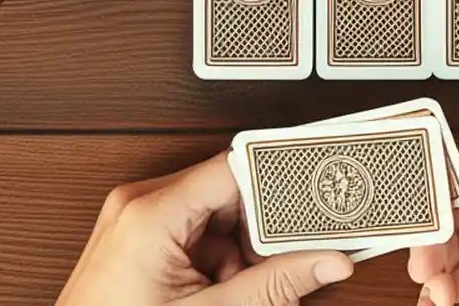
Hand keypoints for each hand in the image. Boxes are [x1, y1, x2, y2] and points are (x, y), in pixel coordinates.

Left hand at [56, 153, 354, 305]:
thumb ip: (273, 285)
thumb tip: (324, 262)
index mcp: (151, 211)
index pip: (233, 167)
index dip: (279, 181)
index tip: (311, 193)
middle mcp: (139, 203)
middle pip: (227, 193)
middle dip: (258, 234)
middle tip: (280, 265)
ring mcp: (135, 219)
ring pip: (214, 215)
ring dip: (237, 252)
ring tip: (237, 291)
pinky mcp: (136, 236)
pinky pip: (192, 231)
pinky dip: (214, 260)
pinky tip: (218, 292)